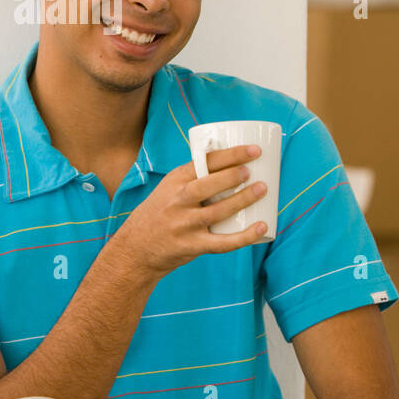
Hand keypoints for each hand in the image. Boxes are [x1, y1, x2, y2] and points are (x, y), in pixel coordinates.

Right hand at [110, 144, 270, 282]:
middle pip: (207, 185)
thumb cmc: (160, 214)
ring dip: (242, 200)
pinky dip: (245, 236)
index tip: (253, 150)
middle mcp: (178, 202)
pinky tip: (262, 226)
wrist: (135, 249)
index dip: (230, 155)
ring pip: (217, 211)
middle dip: (232, 176)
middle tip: (252, 170)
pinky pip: (223, 243)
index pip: (203, 163)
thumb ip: (195, 178)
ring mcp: (185, 225)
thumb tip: (234, 162)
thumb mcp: (169, 189)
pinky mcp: (192, 246)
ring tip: (262, 189)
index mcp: (174, 182)